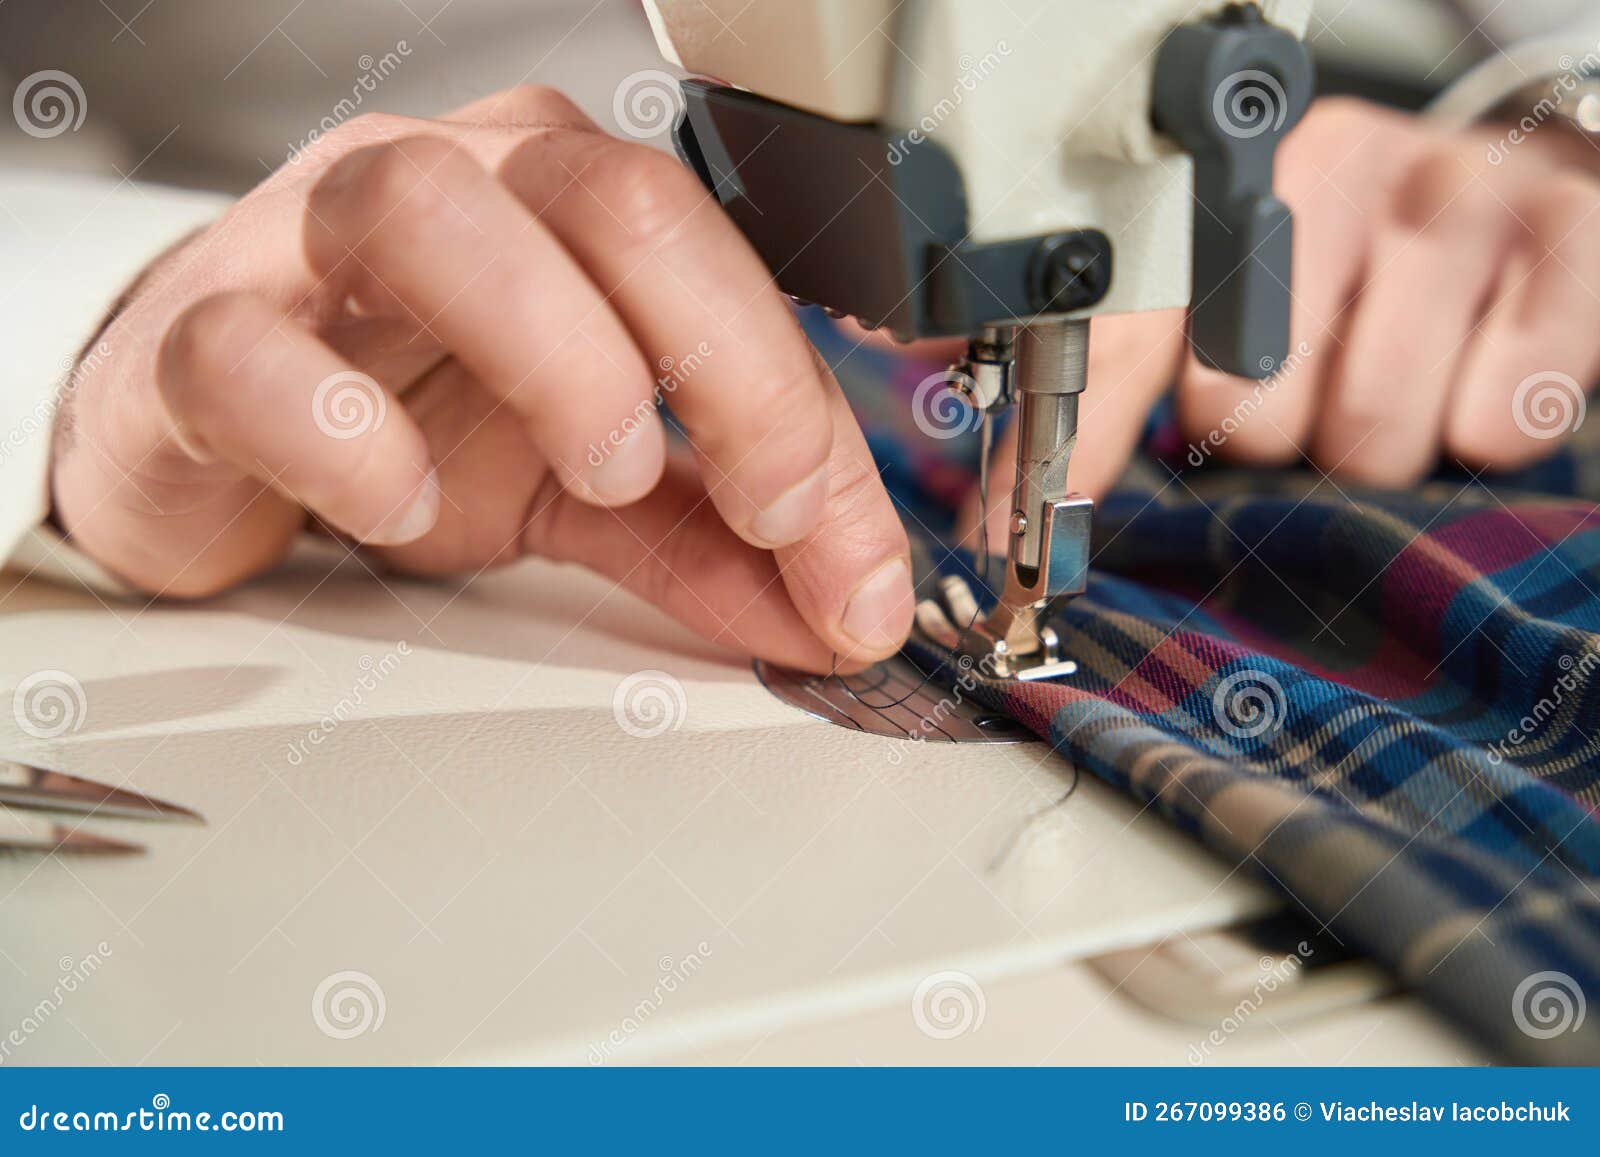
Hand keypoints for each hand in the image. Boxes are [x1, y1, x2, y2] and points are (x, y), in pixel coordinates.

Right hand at [51, 86, 914, 672]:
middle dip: (726, 362)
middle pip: (614, 202)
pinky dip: (344, 434)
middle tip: (763, 503)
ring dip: (554, 352)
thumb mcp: (583, 484)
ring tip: (602, 471)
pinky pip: (253, 350)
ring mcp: (310, 243)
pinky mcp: (200, 336)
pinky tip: (401, 504)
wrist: (212, 422)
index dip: (805, 410)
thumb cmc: (400, 409)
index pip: (721, 267)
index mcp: (564, 207)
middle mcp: (455, 185)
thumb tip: (841, 612)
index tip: (846, 553)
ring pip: (429, 214)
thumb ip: (708, 539)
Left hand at [971, 96, 1599, 544]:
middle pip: (1248, 414)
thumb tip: (1001, 492)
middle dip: (1274, 440)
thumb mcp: (1237, 300)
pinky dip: (1484, 428)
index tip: (1012, 537)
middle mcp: (1334, 175)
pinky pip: (1496, 418)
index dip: (1077, 448)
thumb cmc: (1363, 274)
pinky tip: (1473, 378)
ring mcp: (1453, 204)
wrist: (1530, 203)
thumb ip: (1124, 376)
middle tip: (1312, 395)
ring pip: (1367, 436)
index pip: (1126, 341)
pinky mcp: (1565, 246)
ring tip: (1389, 380)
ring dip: (1373, 449)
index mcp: (1231, 193)